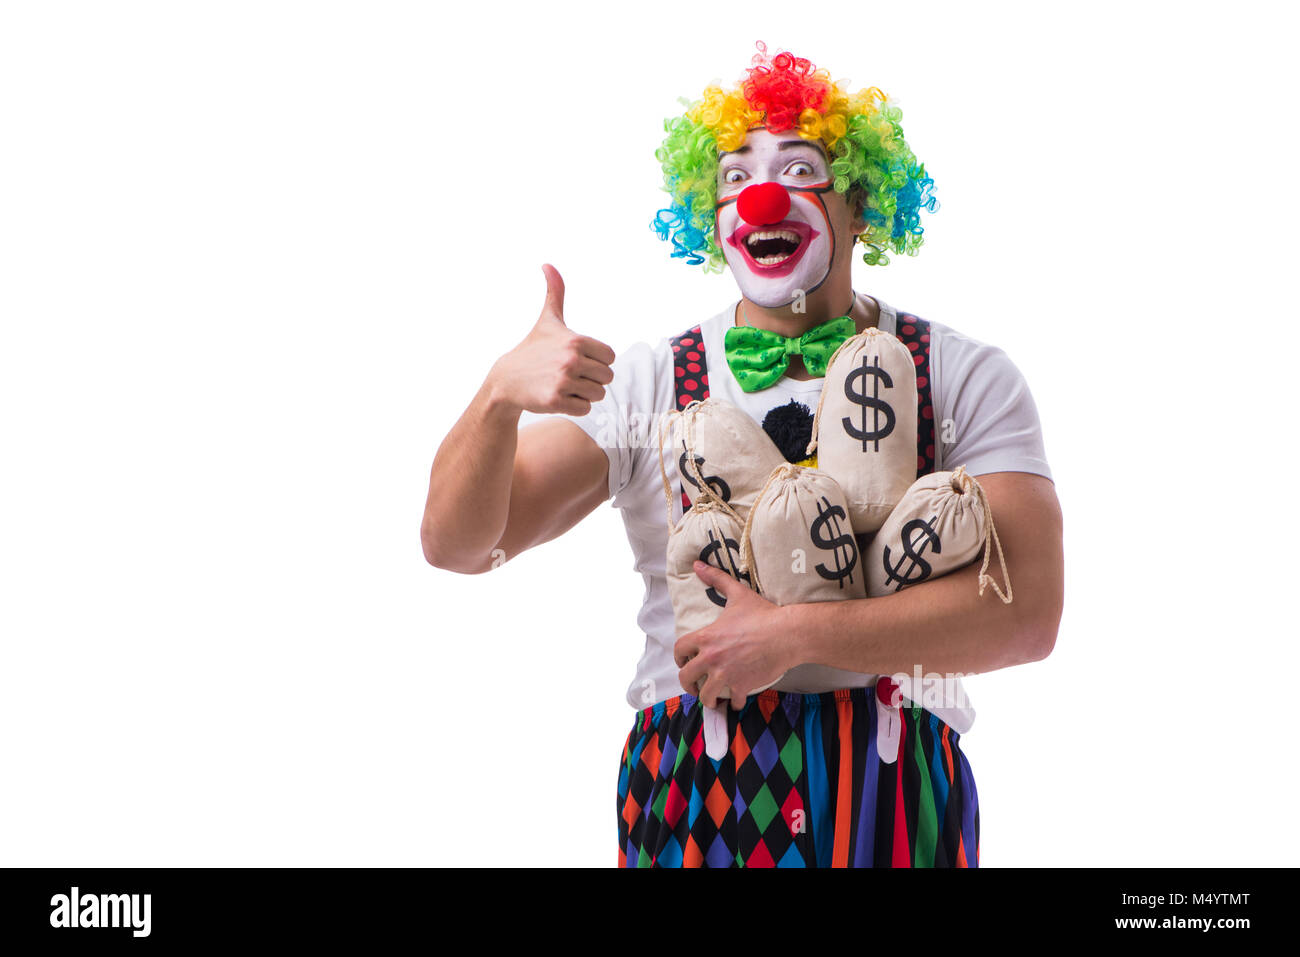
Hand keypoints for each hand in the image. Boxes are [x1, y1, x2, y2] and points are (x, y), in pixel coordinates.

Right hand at [485, 264, 615, 415]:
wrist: (506, 380)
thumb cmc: (532, 349)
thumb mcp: (547, 321)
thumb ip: (555, 293)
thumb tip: (548, 265)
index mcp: (575, 340)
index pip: (610, 357)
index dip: (597, 361)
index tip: (579, 360)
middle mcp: (571, 359)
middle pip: (607, 377)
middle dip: (592, 379)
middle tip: (570, 375)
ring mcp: (563, 381)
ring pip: (598, 394)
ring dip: (584, 393)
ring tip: (564, 385)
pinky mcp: (556, 401)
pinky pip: (585, 408)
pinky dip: (575, 406)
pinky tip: (559, 397)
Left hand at [674, 561, 791, 710]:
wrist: (787, 633)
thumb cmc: (763, 614)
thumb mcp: (737, 594)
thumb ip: (716, 579)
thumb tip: (698, 564)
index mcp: (707, 637)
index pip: (680, 649)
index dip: (679, 656)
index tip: (683, 660)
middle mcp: (712, 658)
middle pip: (686, 676)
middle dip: (688, 683)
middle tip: (694, 685)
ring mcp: (726, 674)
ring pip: (706, 694)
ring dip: (708, 698)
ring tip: (712, 699)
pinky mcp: (742, 685)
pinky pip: (733, 701)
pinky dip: (734, 703)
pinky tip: (737, 702)